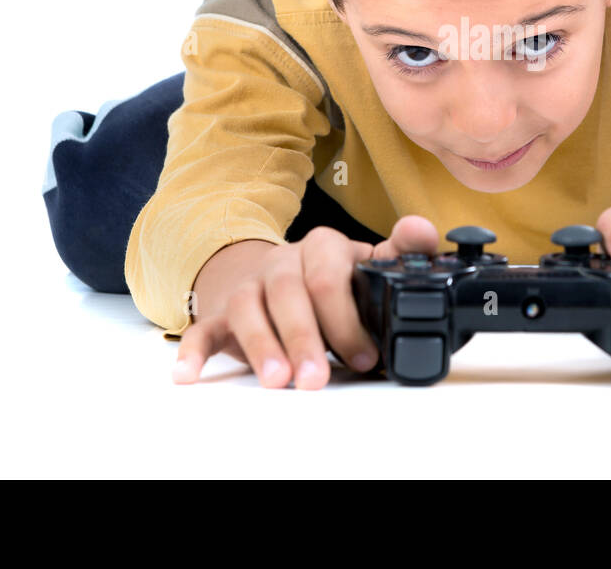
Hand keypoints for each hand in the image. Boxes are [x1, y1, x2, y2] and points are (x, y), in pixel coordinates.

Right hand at [171, 215, 440, 389]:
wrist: (276, 273)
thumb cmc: (330, 279)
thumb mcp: (366, 264)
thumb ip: (400, 253)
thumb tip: (423, 230)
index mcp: (322, 249)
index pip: (329, 275)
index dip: (346, 317)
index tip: (365, 356)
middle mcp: (283, 262)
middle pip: (289, 293)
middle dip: (305, 337)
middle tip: (318, 378)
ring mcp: (250, 285)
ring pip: (248, 308)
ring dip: (262, 345)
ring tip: (278, 381)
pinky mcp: (220, 313)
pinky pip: (201, 327)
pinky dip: (192, 350)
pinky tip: (188, 374)